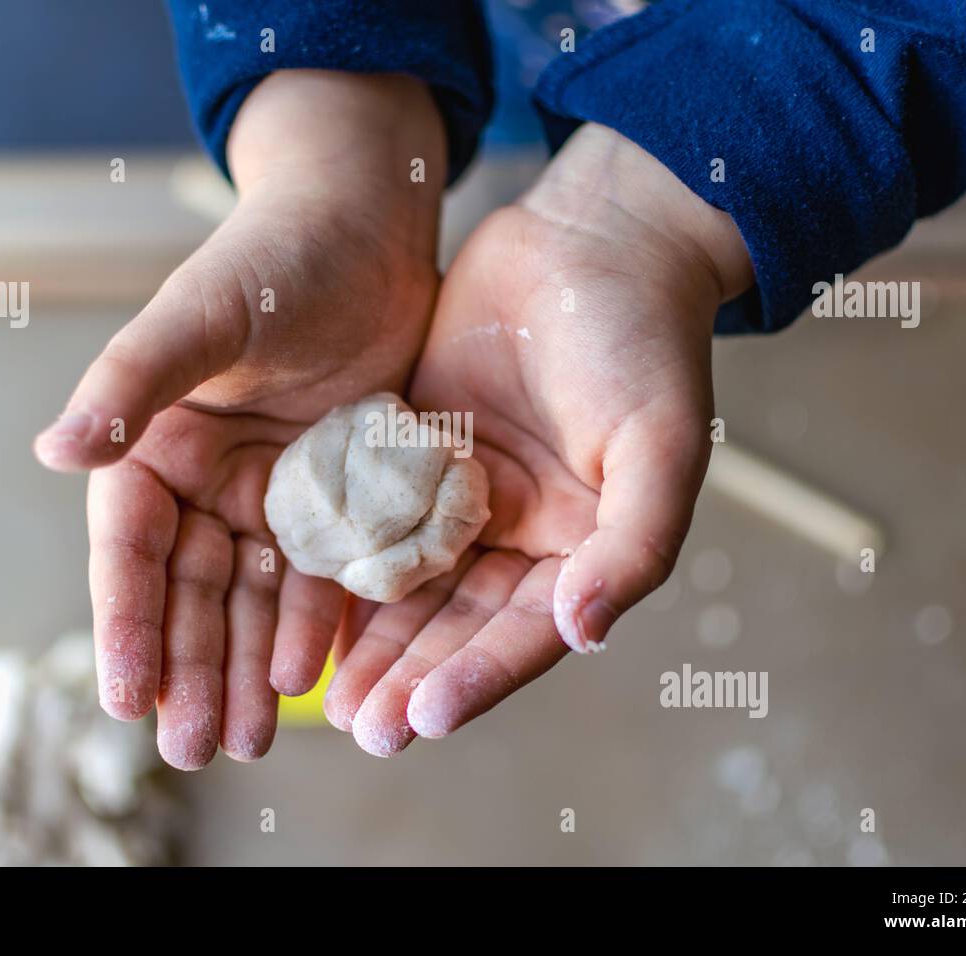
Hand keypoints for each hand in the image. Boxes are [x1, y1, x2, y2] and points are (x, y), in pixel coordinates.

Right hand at [33, 71, 446, 768]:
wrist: (367, 231)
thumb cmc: (277, 256)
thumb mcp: (205, 314)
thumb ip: (134, 381)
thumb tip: (54, 453)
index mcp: (156, 441)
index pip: (131, 549)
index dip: (126, 623)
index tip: (125, 699)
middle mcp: (206, 477)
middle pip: (189, 592)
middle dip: (189, 671)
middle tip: (193, 751)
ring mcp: (270, 490)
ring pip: (250, 598)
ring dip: (245, 669)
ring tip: (250, 741)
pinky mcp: (332, 493)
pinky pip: (319, 573)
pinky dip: (313, 623)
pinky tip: (311, 678)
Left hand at [325, 123, 753, 755]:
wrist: (595, 238)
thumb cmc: (645, 341)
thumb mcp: (661, 446)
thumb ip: (633, 545)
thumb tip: (585, 632)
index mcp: (582, 546)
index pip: (527, 632)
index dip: (478, 676)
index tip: (424, 719)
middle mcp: (521, 533)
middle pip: (460, 622)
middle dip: (412, 674)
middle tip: (360, 726)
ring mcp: (465, 493)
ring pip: (412, 580)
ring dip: (373, 636)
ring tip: (326, 694)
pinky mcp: (417, 449)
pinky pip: (375, 513)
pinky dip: (346, 558)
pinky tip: (304, 599)